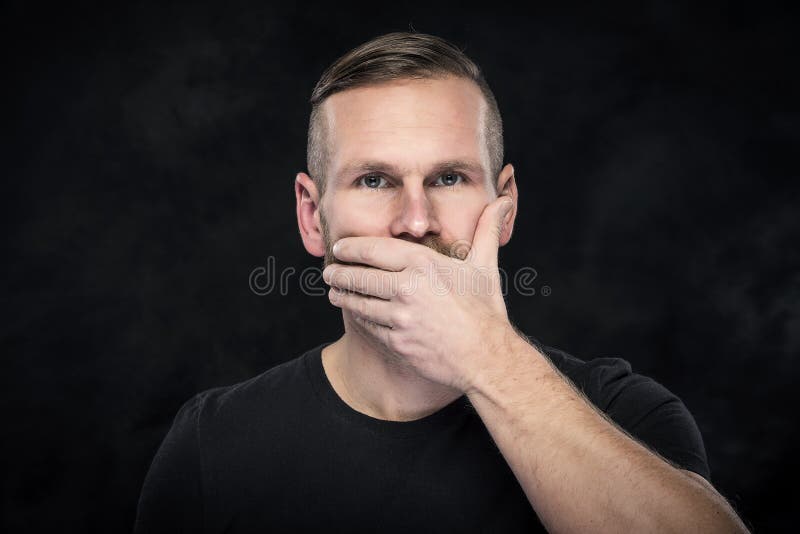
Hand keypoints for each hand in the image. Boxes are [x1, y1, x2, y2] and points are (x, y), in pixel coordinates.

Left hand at [322, 195, 515, 391]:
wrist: (487, 356)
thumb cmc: (485, 309)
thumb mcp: (484, 265)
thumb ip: (486, 229)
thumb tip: (502, 201)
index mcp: (424, 264)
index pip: (374, 250)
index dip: (351, 248)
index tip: (339, 248)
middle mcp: (408, 288)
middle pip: (359, 276)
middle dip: (339, 273)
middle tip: (329, 272)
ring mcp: (401, 317)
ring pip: (359, 303)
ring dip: (342, 297)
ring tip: (334, 293)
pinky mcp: (397, 342)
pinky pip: (370, 328)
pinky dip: (360, 320)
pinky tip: (356, 315)